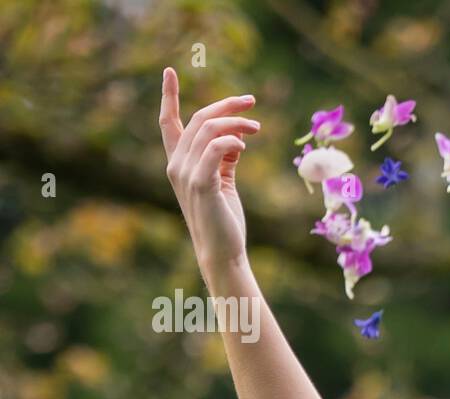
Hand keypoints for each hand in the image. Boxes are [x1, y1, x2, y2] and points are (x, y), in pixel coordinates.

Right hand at [158, 66, 260, 274]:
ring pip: (208, 131)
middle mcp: (176, 165)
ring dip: (236, 123)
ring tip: (257, 127)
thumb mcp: (223, 181)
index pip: (168, 123)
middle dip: (226, 106)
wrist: (222, 252)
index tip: (169, 70)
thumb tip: (236, 136)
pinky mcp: (201, 185)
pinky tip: (245, 144)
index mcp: (179, 163)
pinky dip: (231, 141)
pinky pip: (215, 150)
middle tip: (251, 101)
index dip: (168, 96)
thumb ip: (225, 158)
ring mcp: (186, 175)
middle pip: (199, 120)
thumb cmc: (223, 219)